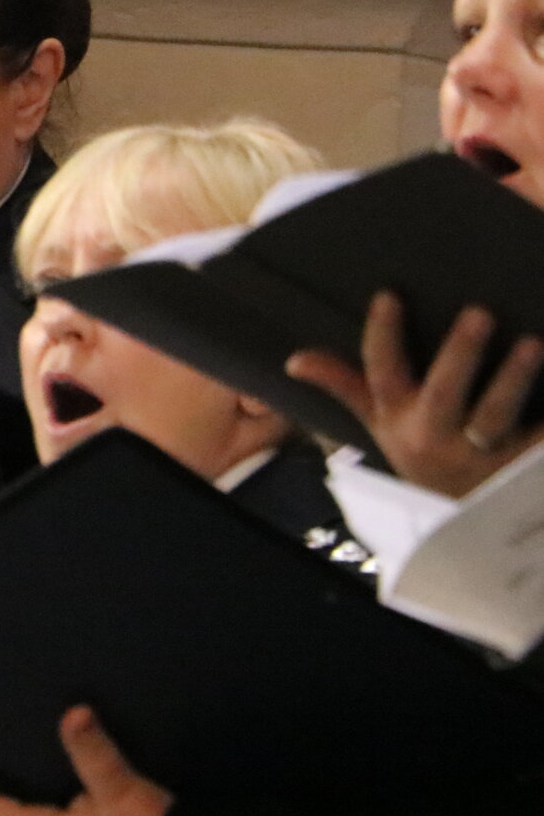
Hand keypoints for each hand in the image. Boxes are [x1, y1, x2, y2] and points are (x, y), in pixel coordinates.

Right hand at [290, 294, 543, 497]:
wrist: (465, 520)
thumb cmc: (420, 452)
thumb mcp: (379, 423)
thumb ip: (344, 386)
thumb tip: (295, 359)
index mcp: (398, 419)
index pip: (380, 375)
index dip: (383, 336)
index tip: (389, 295)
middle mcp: (434, 436)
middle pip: (443, 394)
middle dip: (459, 355)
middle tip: (480, 312)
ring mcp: (478, 453)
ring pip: (494, 416)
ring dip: (512, 379)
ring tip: (534, 344)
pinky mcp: (520, 465)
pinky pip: (538, 438)